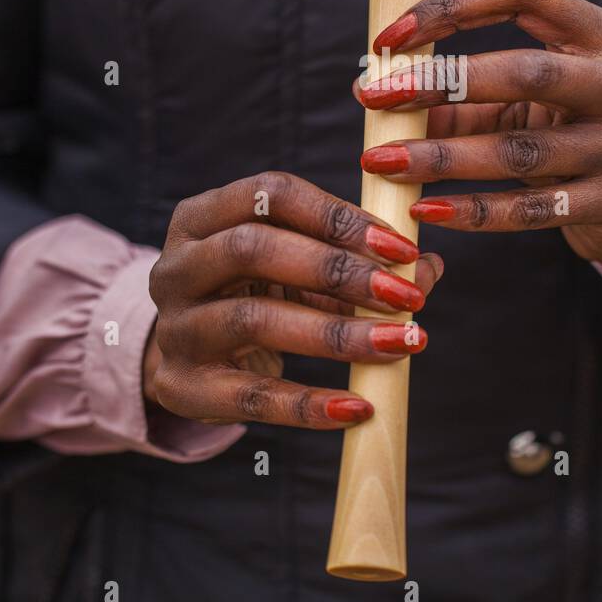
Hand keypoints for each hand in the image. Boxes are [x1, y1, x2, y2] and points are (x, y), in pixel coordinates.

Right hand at [145, 173, 442, 429]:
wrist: (191, 358)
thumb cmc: (257, 295)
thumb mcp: (298, 267)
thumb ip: (359, 261)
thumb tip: (427, 268)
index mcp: (201, 217)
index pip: (270, 193)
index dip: (338, 216)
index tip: (400, 247)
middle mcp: (176, 266)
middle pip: (253, 249)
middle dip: (338, 270)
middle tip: (405, 296)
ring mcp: (175, 327)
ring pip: (253, 320)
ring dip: (336, 334)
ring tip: (399, 345)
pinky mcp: (182, 387)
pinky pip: (250, 397)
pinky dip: (309, 404)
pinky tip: (358, 408)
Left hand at [356, 0, 601, 290]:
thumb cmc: (567, 132)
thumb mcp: (522, 103)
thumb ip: (455, 96)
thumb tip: (365, 89)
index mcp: (599, 33)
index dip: (452, 6)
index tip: (390, 37)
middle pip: (526, 71)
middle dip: (442, 82)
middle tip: (376, 98)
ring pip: (522, 150)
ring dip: (443, 156)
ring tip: (382, 161)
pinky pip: (534, 209)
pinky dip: (474, 211)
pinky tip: (425, 209)